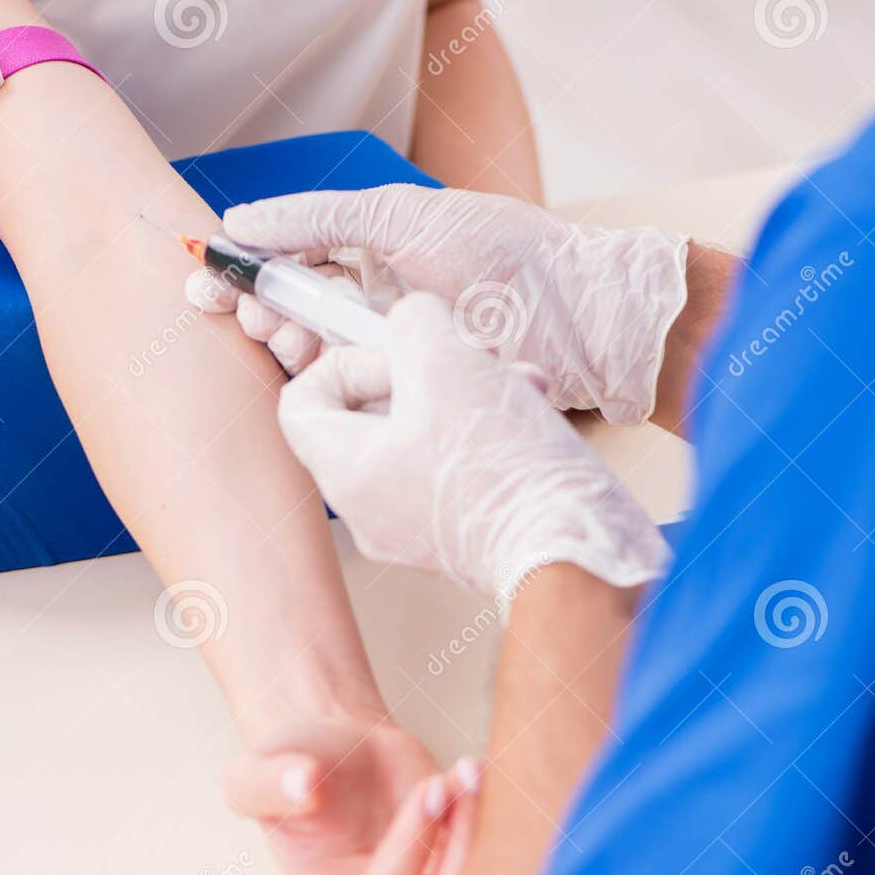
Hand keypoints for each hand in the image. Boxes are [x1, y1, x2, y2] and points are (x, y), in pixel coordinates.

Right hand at [209, 185, 690, 422]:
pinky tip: (320, 375)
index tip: (202, 285)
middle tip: (254, 318)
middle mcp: (372, 299)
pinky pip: (351, 393)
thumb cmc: (502, 252)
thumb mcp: (400, 215)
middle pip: (290, 310)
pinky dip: (327, 384)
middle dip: (261, 313)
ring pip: (314, 355)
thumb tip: (240, 220)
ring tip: (290, 342)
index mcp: (368, 247)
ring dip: (290, 347)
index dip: (241, 274)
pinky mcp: (408, 393)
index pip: (284, 258)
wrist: (578, 316)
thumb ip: (318, 216)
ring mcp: (389, 349)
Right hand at [225, 714, 480, 874]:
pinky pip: (488, 866)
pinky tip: (476, 773)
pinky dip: (494, 822)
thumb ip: (270, 782)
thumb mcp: (255, 770)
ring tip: (469, 771)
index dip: (412, 849)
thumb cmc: (291, 762)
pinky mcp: (449, 870)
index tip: (430, 789)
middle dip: (461, 850)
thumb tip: (303, 786)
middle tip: (460, 782)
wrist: (332, 746)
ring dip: (482, 833)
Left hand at [278, 294, 669, 595]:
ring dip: (466, 391)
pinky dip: (486, 433)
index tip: (399, 356)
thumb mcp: (447, 362)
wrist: (574, 552)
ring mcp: (413, 528)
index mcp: (345, 470)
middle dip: (425, 369)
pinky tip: (533, 412)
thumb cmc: (501, 465)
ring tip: (519, 380)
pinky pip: (454, 468)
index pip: (300, 401)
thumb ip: (413, 323)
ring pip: (422, 434)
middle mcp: (367, 509)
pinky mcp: (459, 536)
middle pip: (371, 413)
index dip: (345, 359)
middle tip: (471, 355)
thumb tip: (412, 323)